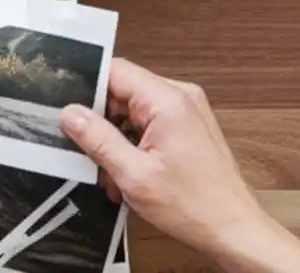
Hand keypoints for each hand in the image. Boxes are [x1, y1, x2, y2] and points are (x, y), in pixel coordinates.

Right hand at [59, 59, 299, 272]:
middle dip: (102, 123)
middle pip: (123, 91)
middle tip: (90, 154)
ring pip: (134, 110)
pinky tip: (129, 174)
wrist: (232, 228)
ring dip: (117, 139)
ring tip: (113, 174)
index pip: (115, 71)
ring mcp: (187, 110)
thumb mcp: (133, 175)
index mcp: (168, 100)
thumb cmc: (193, 205)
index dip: (87, 89)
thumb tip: (70, 114)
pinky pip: (150, 122)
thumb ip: (98, 139)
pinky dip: (134, 144)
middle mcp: (181, 96)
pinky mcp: (189, 126)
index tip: (68, 111)